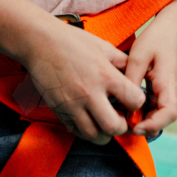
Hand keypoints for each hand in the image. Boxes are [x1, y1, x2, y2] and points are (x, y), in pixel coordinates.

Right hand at [23, 20, 145, 144]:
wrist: (40, 43)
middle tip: (119, 118)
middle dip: (122, 126)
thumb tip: (136, 75)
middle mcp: (90, 93)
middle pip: (115, 126)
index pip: (134, 101)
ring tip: (104, 122)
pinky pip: (76, 131)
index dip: (137, 103)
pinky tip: (89, 120)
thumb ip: (123, 63)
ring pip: (94, 135)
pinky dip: (86, 131)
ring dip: (104, 133)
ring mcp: (72, 104)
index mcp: (105, 75)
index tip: (131, 100)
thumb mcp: (104, 47)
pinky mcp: (59, 110)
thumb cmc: (72, 42)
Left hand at [123, 15, 176, 136]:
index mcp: (168, 85)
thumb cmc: (156, 39)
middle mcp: (171, 92)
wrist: (170, 28)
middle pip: (162, 120)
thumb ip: (131, 81)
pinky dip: (140, 111)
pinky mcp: (161, 90)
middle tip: (122, 124)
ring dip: (141, 119)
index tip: (134, 126)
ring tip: (121, 116)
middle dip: (143, 126)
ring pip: (156, 116)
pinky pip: (152, 107)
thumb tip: (123, 103)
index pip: (169, 114)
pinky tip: (125, 106)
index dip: (152, 124)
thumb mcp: (138, 57)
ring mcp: (166, 92)